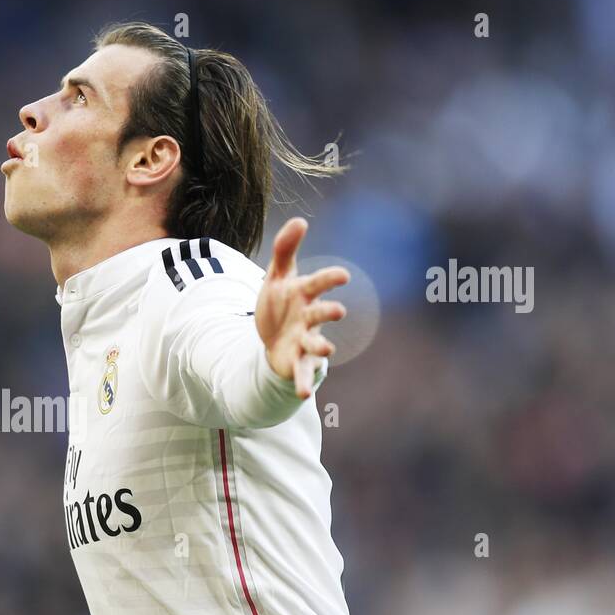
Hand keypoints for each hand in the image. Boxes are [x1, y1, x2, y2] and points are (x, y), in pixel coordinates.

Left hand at [255, 217, 349, 398]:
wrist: (271, 335)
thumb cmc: (280, 302)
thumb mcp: (277, 274)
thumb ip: (286, 248)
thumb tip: (300, 220)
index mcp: (304, 294)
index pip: (319, 283)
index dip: (330, 279)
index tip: (343, 276)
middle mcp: (309, 318)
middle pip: (320, 314)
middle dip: (328, 312)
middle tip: (339, 312)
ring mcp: (304, 340)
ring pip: (315, 344)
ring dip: (321, 348)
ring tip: (326, 351)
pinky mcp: (295, 361)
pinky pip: (301, 372)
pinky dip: (302, 383)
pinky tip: (302, 395)